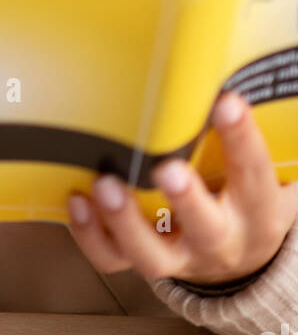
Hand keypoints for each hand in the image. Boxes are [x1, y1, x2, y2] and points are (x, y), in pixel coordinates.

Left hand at [66, 91, 297, 287]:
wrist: (240, 262)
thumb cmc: (242, 198)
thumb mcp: (255, 172)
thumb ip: (238, 135)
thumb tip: (224, 72)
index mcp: (256, 210)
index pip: (254, 173)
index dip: (242, 139)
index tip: (226, 104)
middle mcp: (220, 239)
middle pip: (207, 227)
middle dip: (187, 199)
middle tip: (166, 169)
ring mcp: (179, 257)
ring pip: (153, 254)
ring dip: (126, 222)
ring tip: (105, 185)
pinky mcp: (141, 262)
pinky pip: (112, 259)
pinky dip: (90, 234)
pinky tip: (78, 200)